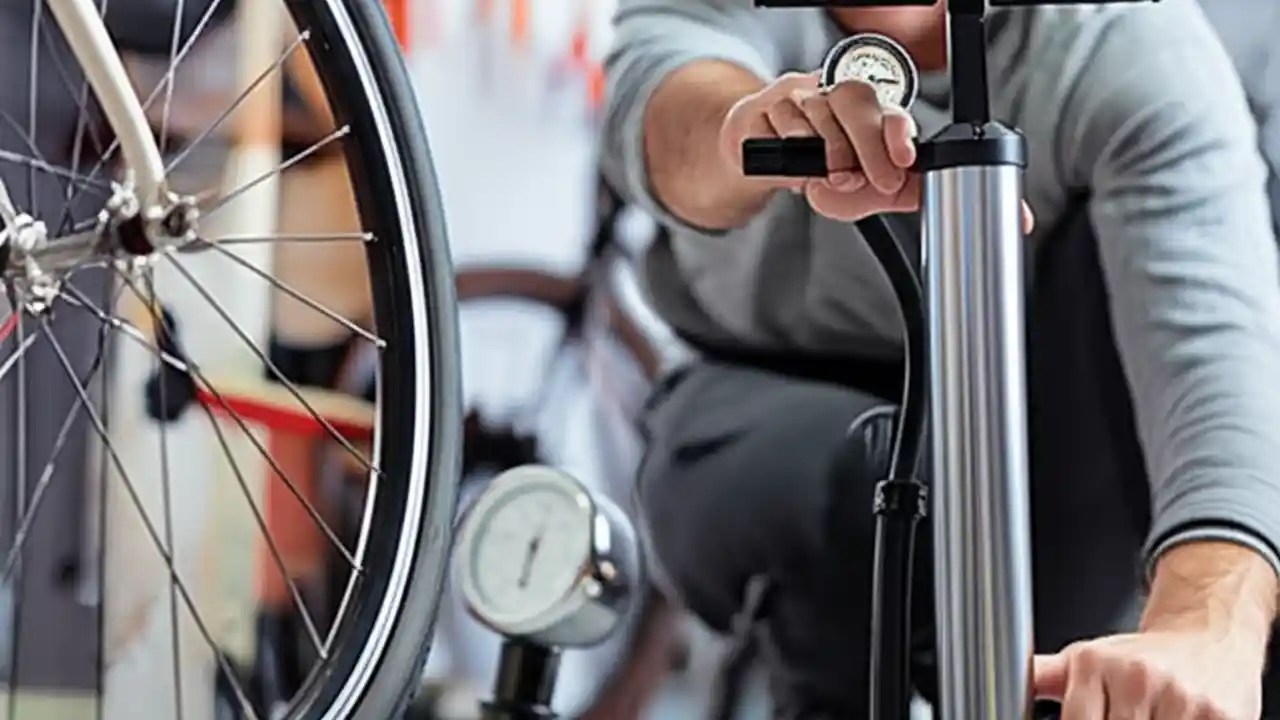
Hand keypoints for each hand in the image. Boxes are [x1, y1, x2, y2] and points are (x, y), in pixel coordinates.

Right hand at [719, 72, 1034, 230]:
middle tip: (876, 182)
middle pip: (856, 101)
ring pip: (818, 110)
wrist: (768, 168)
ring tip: (834, 176)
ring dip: (829, 150)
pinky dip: (791, 145)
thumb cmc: (827, 173)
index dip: (898, 132)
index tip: (905, 160)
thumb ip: (923, 194)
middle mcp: (840, 99)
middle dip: (869, 146)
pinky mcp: (768, 106)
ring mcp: (802, 98)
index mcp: (873, 114)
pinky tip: (797, 163)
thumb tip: (1017, 217)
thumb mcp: (877, 190)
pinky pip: (781, 119)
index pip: (891, 111)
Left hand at [1033, 630, 1262, 718]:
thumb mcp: (1085, 660)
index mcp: (1095, 665)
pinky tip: (1174, 718)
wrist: (1208, 633)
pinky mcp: (1220, 716)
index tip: (1091, 719)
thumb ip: (1042, 677)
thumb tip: (1000, 678)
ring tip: (1150, 715)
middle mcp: (1137, 677)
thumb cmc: (1140, 656)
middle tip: (1125, 714)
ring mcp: (1181, 698)